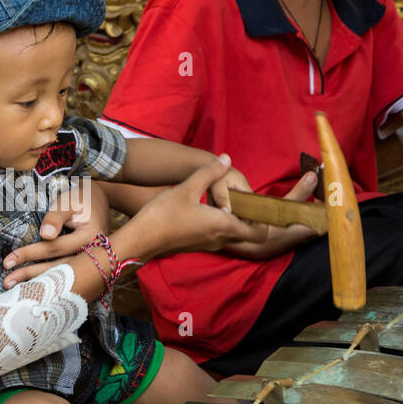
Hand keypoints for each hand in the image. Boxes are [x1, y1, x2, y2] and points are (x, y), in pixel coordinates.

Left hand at [3, 179, 110, 286]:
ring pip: (63, 275)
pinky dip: (51, 281)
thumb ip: (56, 217)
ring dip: (39, 282)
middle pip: (59, 268)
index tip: (8, 261)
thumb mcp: (67, 202)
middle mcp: (94, 254)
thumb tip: (45, 235)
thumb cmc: (80, 200)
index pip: (54, 248)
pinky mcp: (87, 267)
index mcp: (90, 237)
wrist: (99, 203)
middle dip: (31, 275)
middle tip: (8, 282)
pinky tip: (35, 287)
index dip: (30, 254)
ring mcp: (92, 262)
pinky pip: (67, 275)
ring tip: (16, 288)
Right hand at [123, 155, 270, 259]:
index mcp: (224, 225)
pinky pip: (220, 236)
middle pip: (250, 235)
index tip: (255, 202)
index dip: (262, 218)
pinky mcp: (198, 244)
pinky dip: (221, 225)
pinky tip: (208, 209)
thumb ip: (209, 172)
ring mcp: (209, 244)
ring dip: (235, 221)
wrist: (140, 240)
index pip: (259, 231)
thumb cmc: (163, 214)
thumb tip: (226, 158)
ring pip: (234, 236)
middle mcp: (221, 239)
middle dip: (252, 220)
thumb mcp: (187, 188)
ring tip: (225, 201)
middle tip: (243, 200)